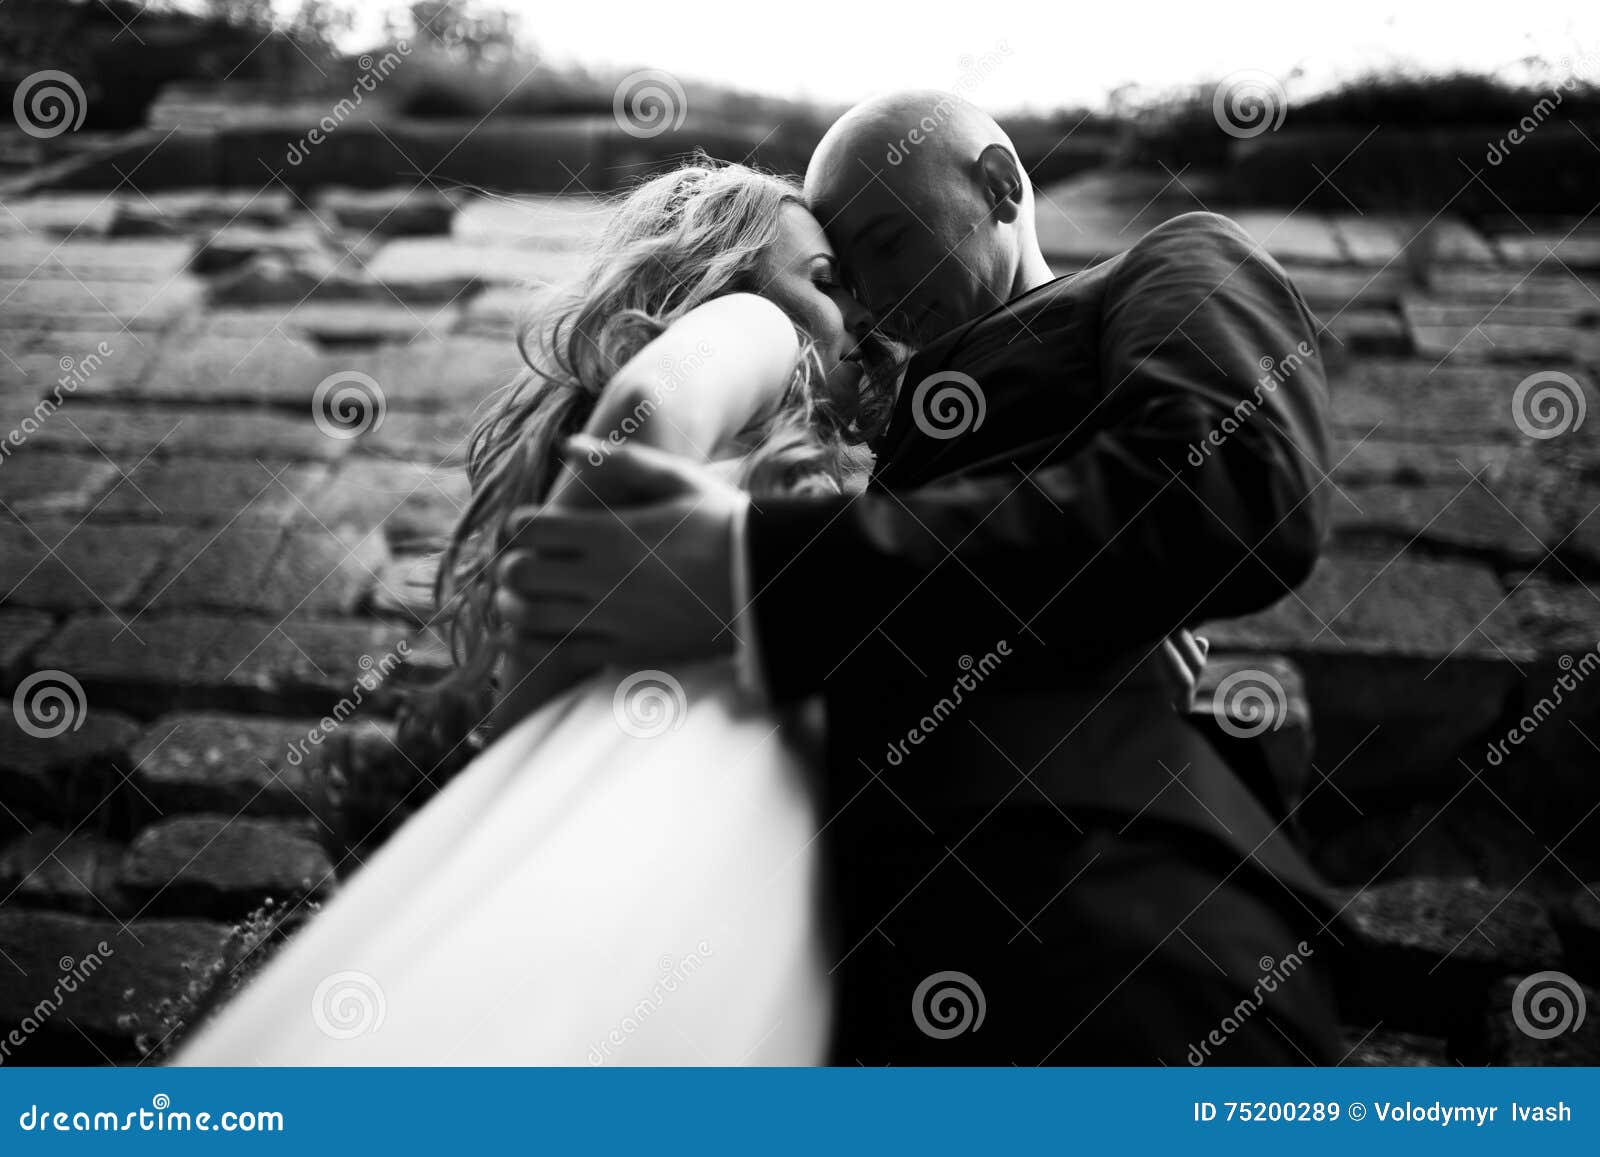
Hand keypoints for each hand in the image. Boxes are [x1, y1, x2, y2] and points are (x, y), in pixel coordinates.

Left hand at [496, 436, 744, 669]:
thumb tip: (568, 446)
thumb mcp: (680, 480)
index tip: (523, 527)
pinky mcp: (625, 650)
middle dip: (510, 566)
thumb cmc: (725, 522)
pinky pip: (558, 654)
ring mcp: (612, 618)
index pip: (529, 529)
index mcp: (611, 533)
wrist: (767, 582)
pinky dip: (530, 645)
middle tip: (517, 563)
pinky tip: (525, 635)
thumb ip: (621, 460)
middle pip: (520, 574)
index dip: (515, 526)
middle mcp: (603, 578)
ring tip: (515, 600)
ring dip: (512, 607)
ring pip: (530, 618)